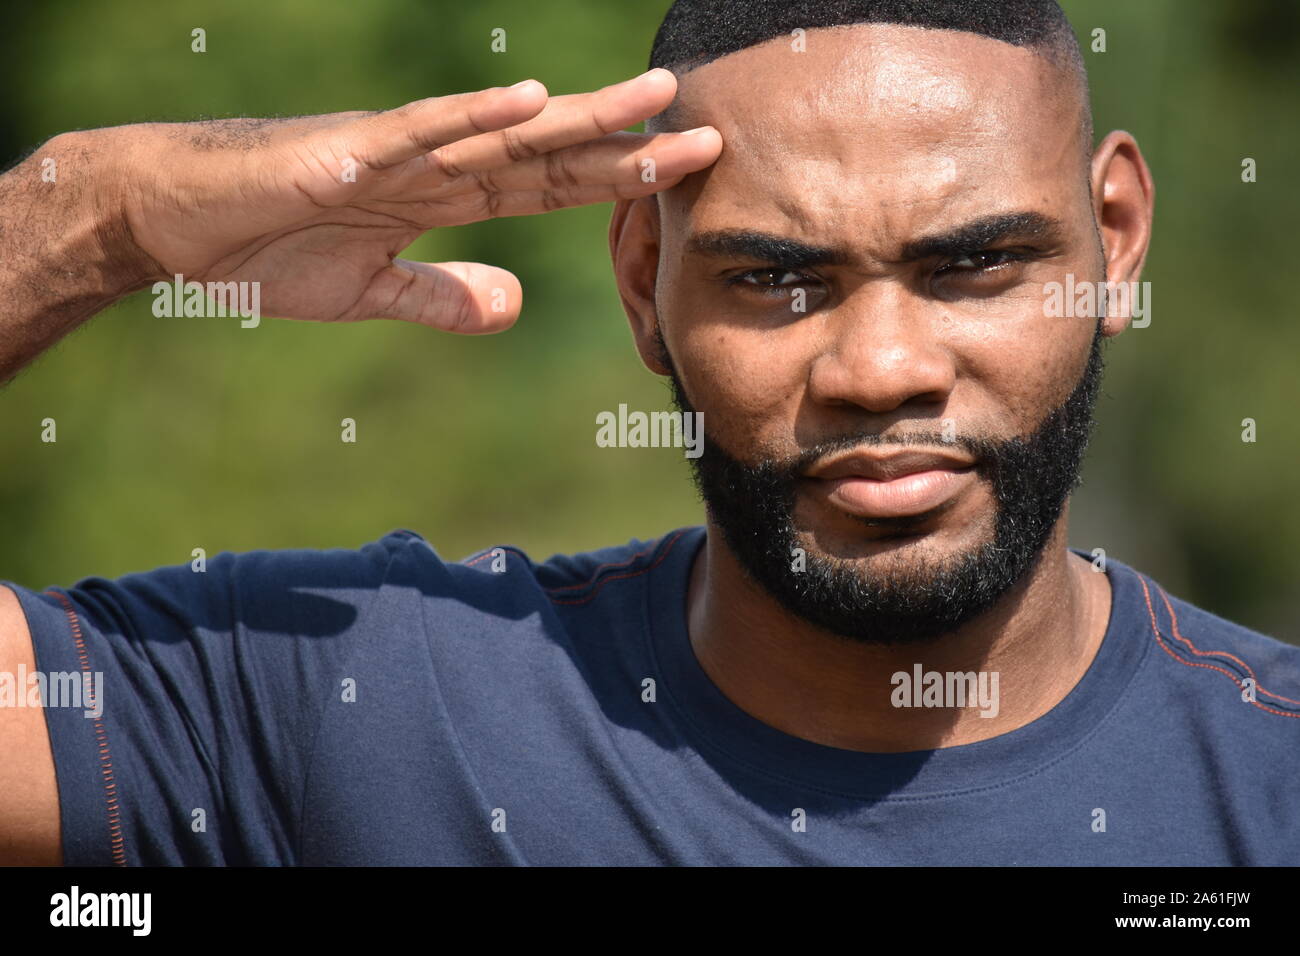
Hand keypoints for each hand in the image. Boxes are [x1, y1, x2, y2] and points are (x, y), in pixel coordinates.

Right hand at [109, 68, 719, 331]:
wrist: (176, 221)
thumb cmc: (266, 245)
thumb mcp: (370, 293)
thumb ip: (441, 296)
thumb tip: (512, 305)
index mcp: (442, 198)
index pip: (547, 187)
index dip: (613, 181)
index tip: (680, 175)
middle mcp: (434, 166)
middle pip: (547, 155)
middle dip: (626, 147)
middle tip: (708, 136)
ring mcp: (394, 154)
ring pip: (501, 135)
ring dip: (577, 120)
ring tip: (651, 99)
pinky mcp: (344, 154)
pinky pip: (417, 135)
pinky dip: (470, 119)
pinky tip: (528, 102)